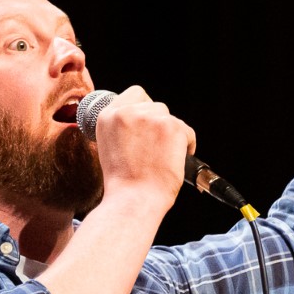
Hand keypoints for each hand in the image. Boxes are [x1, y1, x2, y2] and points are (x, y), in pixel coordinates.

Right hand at [91, 86, 195, 208]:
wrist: (134, 199)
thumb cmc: (123, 182)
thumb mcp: (110, 146)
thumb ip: (122, 128)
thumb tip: (142, 122)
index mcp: (107, 116)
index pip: (135, 94)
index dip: (145, 108)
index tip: (148, 125)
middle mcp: (127, 112)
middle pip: (155, 105)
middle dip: (158, 124)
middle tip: (156, 148)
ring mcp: (150, 117)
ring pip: (170, 118)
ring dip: (171, 134)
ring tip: (163, 157)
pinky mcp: (171, 127)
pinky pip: (187, 131)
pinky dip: (186, 146)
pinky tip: (175, 161)